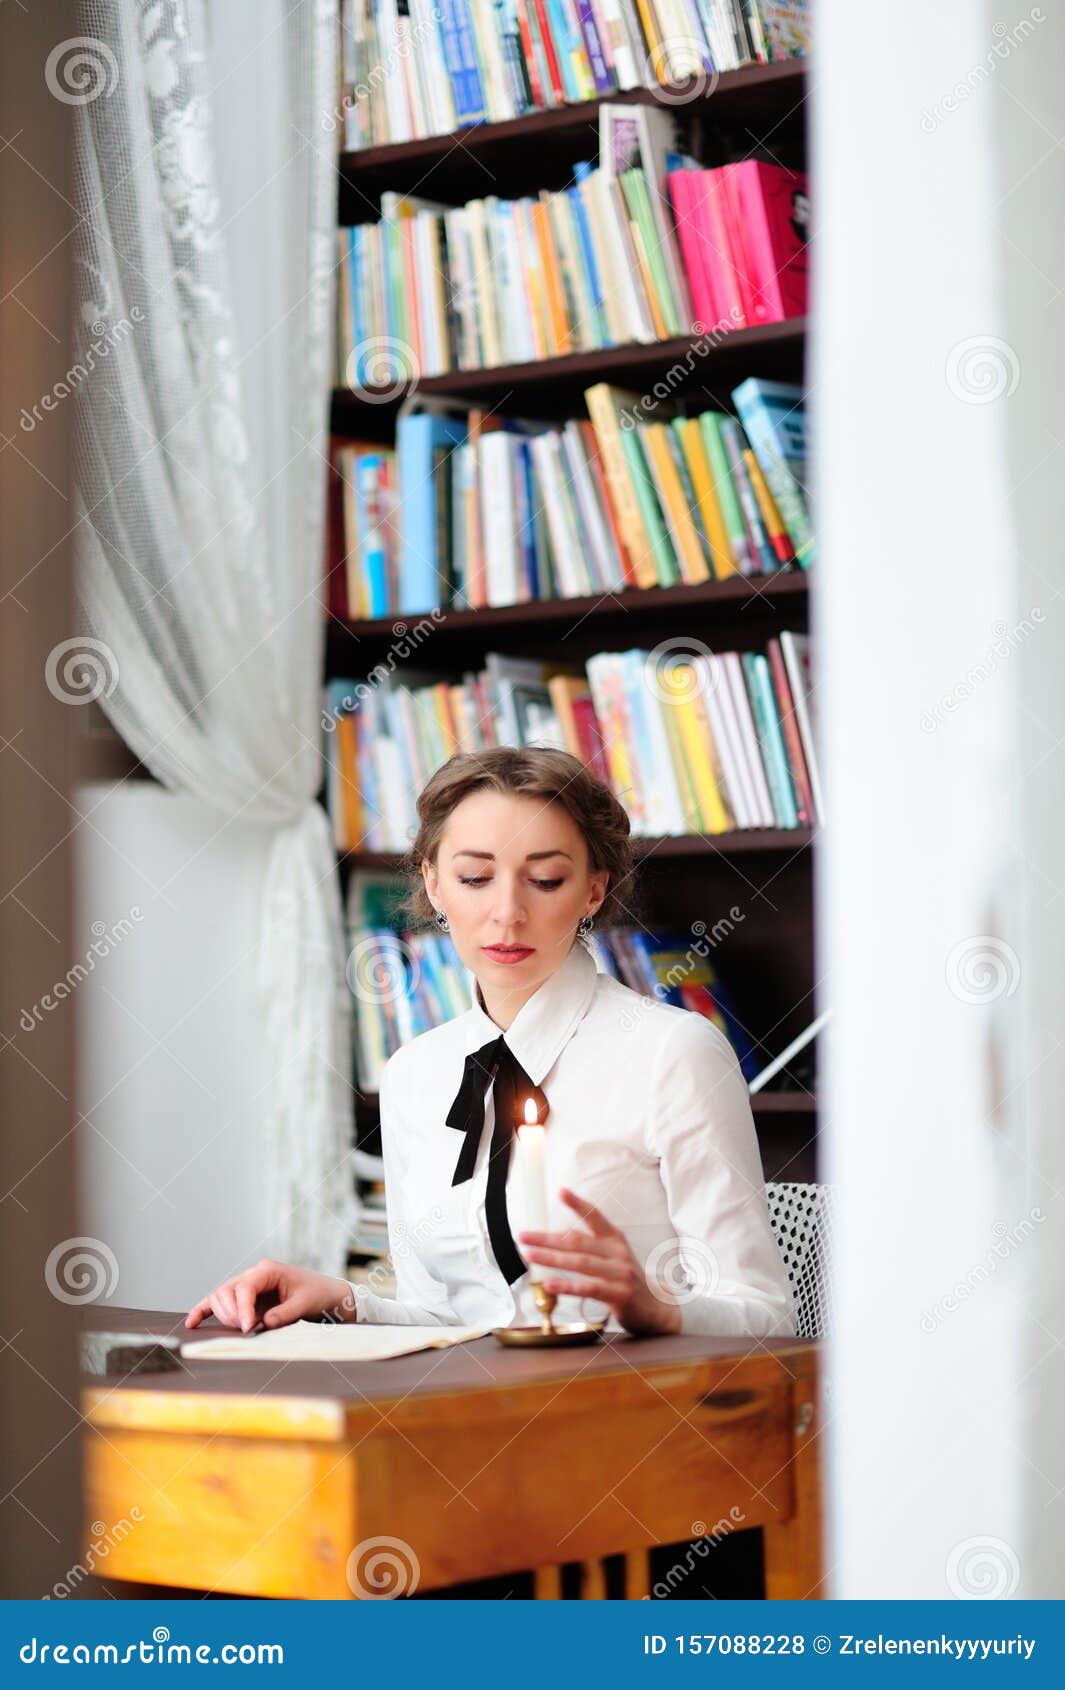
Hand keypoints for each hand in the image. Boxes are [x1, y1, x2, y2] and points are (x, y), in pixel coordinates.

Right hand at [184, 1259, 356, 1332]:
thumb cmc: (318, 1295)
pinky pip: (219, 1302)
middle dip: (231, 1313)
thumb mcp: (305, 1304)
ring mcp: (247, 1286)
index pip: (244, 1287)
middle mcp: (254, 1275)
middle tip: (246, 1330)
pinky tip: (192, 1322)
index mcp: (268, 1270)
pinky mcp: (245, 1299)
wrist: (327, 1295)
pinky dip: (205, 1310)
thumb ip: (284, 1314)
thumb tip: (261, 1323)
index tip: (247, 1328)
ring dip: (223, 1314)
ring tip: (239, 1328)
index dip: (242, 1309)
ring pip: (220, 1296)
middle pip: (226, 1291)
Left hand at [518, 1188, 681, 1336]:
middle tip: (523, 1236)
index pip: (596, 1216)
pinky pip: (589, 1288)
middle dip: (548, 1238)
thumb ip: (591, 1246)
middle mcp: (618, 1253)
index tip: (560, 1191)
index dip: (578, 1204)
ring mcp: (621, 1273)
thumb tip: (561, 1236)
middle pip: (578, 1241)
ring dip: (552, 1259)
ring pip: (581, 1263)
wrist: (657, 1308)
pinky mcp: (620, 1294)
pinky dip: (568, 1285)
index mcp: (616, 1240)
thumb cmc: (627, 1281)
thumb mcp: (614, 1257)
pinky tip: (550, 1284)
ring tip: (530, 1255)